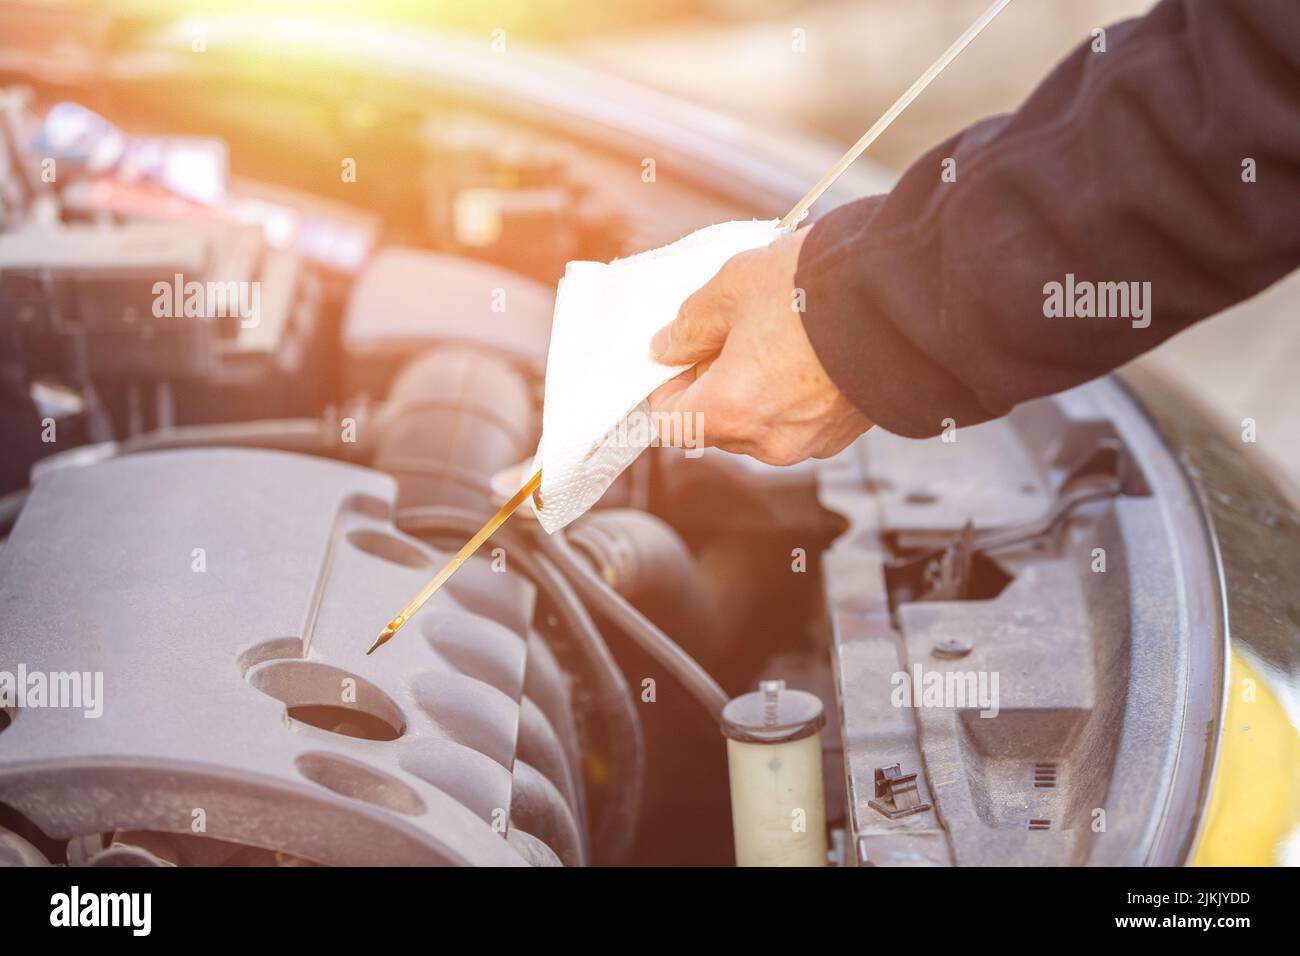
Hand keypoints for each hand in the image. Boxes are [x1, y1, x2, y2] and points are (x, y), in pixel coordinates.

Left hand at [647, 227, 871, 465]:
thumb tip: (668, 346)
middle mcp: (768, 439)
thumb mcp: (733, 287)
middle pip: (715, 425)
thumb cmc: (819, 290)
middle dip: (713, 384)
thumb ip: (690, 325)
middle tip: (729, 333)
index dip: (666, 388)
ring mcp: (810, 441)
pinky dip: (793, 396)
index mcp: (730, 411)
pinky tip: (807, 353)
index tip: (679, 356)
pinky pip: (798, 421)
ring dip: (754, 390)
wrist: (904, 296)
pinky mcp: (843, 434)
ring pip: (758, 424)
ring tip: (776, 337)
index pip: (670, 424)